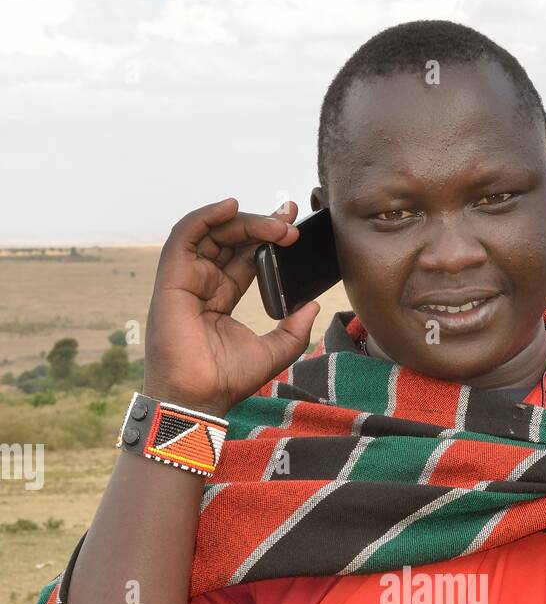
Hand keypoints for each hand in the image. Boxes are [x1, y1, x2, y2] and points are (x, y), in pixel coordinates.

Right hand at [142, 196, 319, 413]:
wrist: (199, 397)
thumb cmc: (227, 380)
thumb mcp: (274, 352)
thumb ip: (295, 330)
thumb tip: (314, 305)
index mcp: (221, 297)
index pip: (246, 257)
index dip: (268, 237)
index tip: (293, 226)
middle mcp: (202, 284)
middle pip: (232, 240)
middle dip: (262, 223)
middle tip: (291, 217)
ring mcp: (186, 279)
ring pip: (213, 233)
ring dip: (245, 221)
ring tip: (276, 222)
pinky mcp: (172, 278)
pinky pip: (186, 235)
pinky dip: (207, 216)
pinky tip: (233, 206)